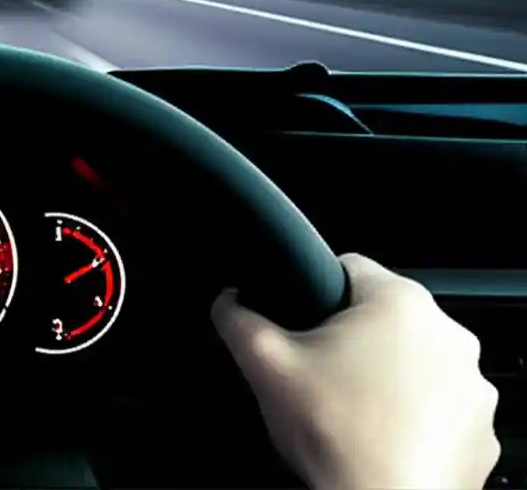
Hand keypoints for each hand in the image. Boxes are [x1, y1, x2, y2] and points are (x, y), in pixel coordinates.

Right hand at [212, 253, 498, 488]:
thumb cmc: (337, 438)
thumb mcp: (266, 366)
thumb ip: (238, 320)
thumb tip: (228, 302)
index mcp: (399, 304)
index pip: (348, 268)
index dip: (314, 294)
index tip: (304, 326)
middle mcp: (448, 337)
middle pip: (382, 319)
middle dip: (350, 343)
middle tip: (319, 377)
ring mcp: (470, 385)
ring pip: (413, 363)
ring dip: (385, 379)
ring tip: (349, 411)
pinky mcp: (477, 427)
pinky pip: (439, 407)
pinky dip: (412, 417)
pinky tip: (380, 435)